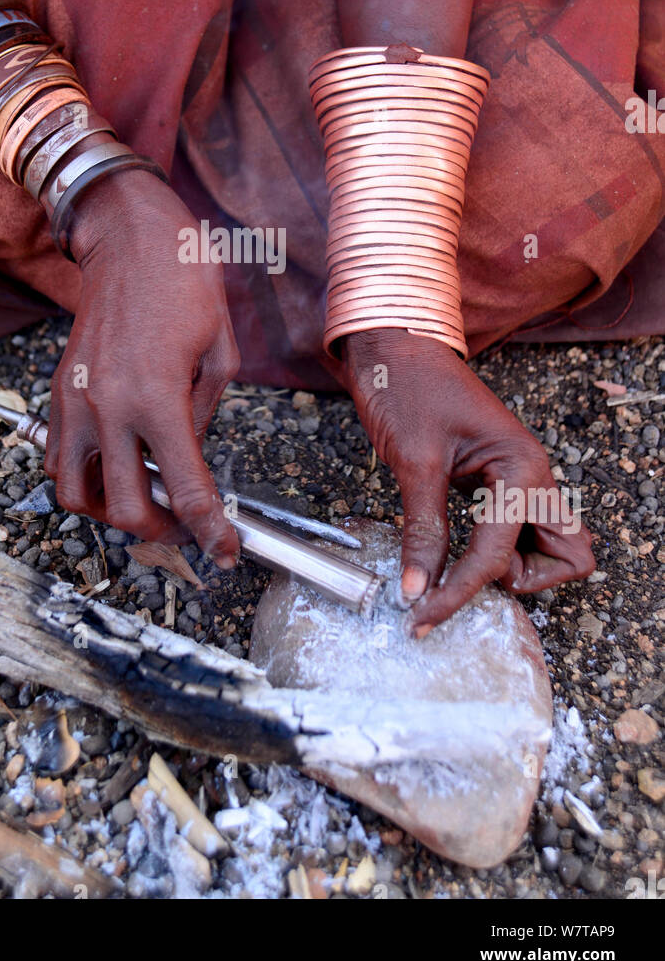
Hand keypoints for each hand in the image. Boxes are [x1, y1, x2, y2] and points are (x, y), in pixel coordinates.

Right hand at [43, 169, 240, 566]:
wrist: (131, 240)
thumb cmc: (185, 284)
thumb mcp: (221, 353)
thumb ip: (206, 416)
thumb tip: (192, 458)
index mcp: (158, 398)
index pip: (185, 490)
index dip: (209, 532)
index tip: (224, 551)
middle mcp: (109, 408)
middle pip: (123, 510)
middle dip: (160, 532)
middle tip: (186, 525)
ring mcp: (75, 402)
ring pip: (74, 495)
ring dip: (110, 512)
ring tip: (144, 500)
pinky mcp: (58, 392)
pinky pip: (58, 459)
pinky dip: (82, 479)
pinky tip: (115, 466)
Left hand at [341, 327, 594, 631]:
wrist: (394, 344)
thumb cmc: (407, 387)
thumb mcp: (414, 462)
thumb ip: (424, 530)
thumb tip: (417, 591)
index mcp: (522, 467)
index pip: (499, 555)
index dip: (459, 591)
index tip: (420, 616)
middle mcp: (532, 475)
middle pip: (567, 556)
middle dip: (521, 580)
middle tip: (462, 578)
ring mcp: (518, 479)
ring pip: (549, 546)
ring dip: (515, 568)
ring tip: (456, 566)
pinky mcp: (496, 481)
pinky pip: (516, 529)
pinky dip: (494, 550)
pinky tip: (450, 551)